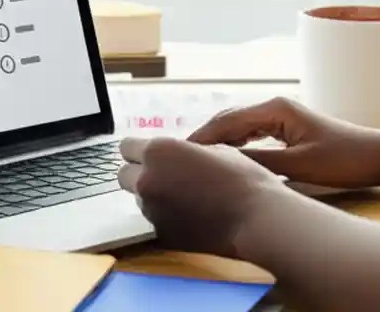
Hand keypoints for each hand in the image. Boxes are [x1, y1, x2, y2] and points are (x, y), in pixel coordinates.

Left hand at [118, 136, 288, 257]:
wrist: (255, 219)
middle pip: (124, 175)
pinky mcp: (161, 234)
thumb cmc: (242, 176)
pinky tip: (193, 216)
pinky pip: (156, 219)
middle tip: (166, 175)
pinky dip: (168, 216)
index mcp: (158, 151)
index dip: (141, 149)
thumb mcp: (214, 149)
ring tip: (186, 197)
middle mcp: (146, 180)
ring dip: (155, 195)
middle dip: (139, 173)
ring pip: (140, 198)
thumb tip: (174, 156)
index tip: (156, 154)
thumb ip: (184, 150)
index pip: (126, 146)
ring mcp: (151, 210)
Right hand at [186, 97, 379, 188]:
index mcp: (275, 109)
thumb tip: (222, 164)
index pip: (226, 122)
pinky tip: (226, 159)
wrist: (376, 156)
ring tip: (195, 161)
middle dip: (204, 138)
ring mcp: (282, 116)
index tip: (178, 156)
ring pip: (239, 126)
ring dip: (218, 141)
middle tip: (178, 160)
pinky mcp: (289, 128)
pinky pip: (252, 133)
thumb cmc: (343, 160)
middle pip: (228, 119)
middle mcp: (275, 106)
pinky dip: (235, 144)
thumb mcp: (297, 166)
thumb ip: (258, 162)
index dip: (200, 139)